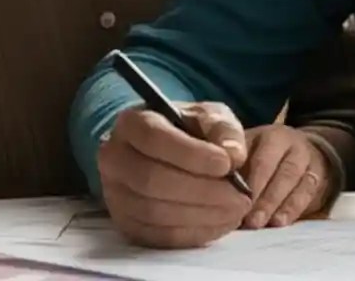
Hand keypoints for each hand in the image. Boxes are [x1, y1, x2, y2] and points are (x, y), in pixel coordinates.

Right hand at [98, 102, 251, 248]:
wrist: (168, 154)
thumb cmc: (190, 131)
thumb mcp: (210, 117)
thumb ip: (224, 130)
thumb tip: (234, 156)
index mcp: (132, 123)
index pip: (155, 138)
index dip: (192, 154)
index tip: (226, 164)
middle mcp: (114, 158)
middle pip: (152, 180)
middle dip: (202, 191)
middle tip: (241, 196)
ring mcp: (115, 195)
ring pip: (154, 212)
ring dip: (201, 215)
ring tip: (236, 211)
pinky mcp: (126, 224)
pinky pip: (157, 236)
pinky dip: (193, 233)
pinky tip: (221, 224)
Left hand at [240, 125, 334, 229]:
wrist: (301, 150)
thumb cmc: (262, 156)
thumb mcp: (247, 152)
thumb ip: (233, 167)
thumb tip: (215, 189)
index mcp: (267, 135)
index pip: (259, 157)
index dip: (249, 181)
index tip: (234, 201)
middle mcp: (289, 142)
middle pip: (276, 167)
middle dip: (262, 196)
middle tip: (249, 220)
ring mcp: (306, 156)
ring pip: (292, 178)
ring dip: (277, 203)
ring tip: (264, 223)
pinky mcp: (318, 174)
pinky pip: (308, 190)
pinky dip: (293, 207)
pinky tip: (280, 221)